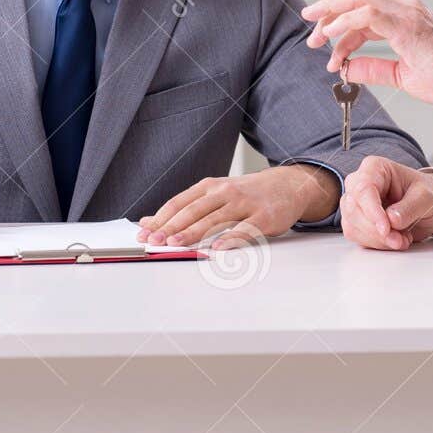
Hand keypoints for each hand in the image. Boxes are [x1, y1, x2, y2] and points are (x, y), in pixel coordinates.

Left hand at [136, 164, 339, 248]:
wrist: (288, 185)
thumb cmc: (248, 194)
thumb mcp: (215, 194)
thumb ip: (185, 208)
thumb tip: (148, 221)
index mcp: (210, 187)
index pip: (179, 202)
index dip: (160, 218)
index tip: (144, 234)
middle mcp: (225, 192)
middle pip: (193, 210)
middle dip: (171, 227)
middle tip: (155, 241)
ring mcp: (245, 204)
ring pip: (215, 219)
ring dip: (193, 233)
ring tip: (176, 245)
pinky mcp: (264, 217)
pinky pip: (245, 229)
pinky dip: (231, 238)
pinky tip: (219, 247)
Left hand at [301, 0, 432, 111]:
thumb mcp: (402, 76)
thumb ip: (375, 69)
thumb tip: (349, 68)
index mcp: (405, 20)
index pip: (364, 14)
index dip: (340, 29)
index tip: (325, 47)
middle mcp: (406, 10)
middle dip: (328, 11)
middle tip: (310, 28)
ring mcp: (408, 14)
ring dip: (332, 14)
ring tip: (317, 35)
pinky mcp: (408, 24)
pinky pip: (368, 14)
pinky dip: (346, 23)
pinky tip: (334, 37)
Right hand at [339, 156, 432, 251]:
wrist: (428, 206)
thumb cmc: (425, 193)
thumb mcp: (426, 196)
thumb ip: (410, 207)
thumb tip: (391, 219)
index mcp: (375, 168)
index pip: (363, 189)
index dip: (372, 212)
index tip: (386, 229)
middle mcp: (359, 183)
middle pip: (354, 210)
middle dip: (376, 231)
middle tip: (399, 240)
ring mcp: (356, 203)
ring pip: (353, 226)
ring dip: (378, 240)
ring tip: (402, 239)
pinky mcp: (356, 221)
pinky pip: (357, 237)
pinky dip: (377, 244)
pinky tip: (394, 239)